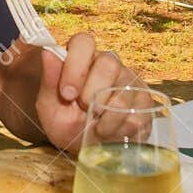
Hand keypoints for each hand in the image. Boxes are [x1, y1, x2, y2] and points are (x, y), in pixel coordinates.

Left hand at [36, 33, 148, 153]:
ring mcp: (129, 80)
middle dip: (92, 92)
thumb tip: (48, 53)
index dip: (75, 65)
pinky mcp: (144, 99)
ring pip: (124, 89)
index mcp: (82, 59)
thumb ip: (49, 81)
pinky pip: (137, 110)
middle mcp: (108, 64)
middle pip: (108, 63)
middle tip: (83, 110)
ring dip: (107, 115)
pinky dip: (121, 126)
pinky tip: (111, 131)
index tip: (67, 94)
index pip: (84, 42)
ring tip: (96, 127)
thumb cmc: (67, 123)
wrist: (90, 150)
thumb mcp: (50, 107)